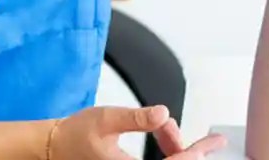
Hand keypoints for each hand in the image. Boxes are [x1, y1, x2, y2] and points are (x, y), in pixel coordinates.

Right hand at [48, 105, 226, 158]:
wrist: (55, 148)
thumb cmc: (76, 134)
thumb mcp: (106, 119)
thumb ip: (136, 118)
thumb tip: (163, 113)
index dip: (196, 153)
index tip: (213, 143)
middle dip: (188, 151)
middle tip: (198, 135)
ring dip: (176, 151)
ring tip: (165, 127)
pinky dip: (168, 154)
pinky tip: (164, 135)